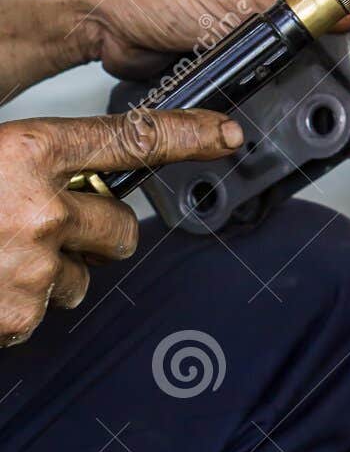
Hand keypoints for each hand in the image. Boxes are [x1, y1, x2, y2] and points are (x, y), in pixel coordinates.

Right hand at [0, 110, 241, 344]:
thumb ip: (43, 162)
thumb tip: (88, 174)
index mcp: (31, 152)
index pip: (135, 139)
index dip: (188, 136)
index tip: (225, 136)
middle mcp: (43, 209)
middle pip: (124, 226)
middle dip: (98, 231)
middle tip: (42, 227)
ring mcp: (35, 267)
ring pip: (85, 275)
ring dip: (53, 270)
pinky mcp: (21, 316)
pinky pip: (47, 310)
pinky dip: (22, 302)